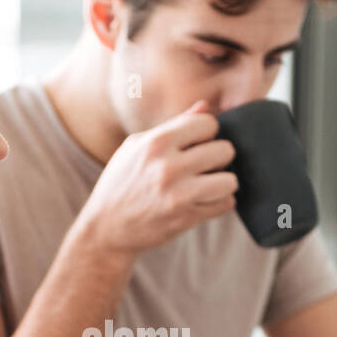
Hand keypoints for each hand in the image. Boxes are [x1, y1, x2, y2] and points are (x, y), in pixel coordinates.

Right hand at [76, 100, 236, 256]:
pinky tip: (203, 202)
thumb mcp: (137, 147)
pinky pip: (226, 204)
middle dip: (218, 159)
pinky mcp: (186, 218)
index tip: (196, 146)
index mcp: (156, 142)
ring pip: (230, 180)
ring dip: (223, 183)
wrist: (105, 229)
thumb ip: (174, 126)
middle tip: (204, 168)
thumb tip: (206, 107)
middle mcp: (168, 167)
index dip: (206, 134)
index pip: (208, 123)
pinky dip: (219, 203)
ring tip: (208, 185)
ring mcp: (178, 195)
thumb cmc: (121, 182)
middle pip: (225, 150)